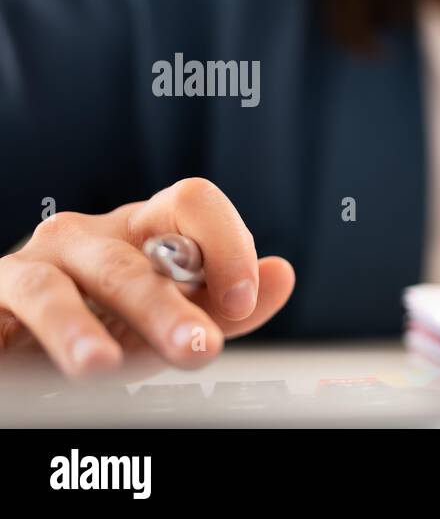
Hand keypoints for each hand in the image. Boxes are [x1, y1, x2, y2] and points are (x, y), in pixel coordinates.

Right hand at [0, 178, 294, 379]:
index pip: (191, 202)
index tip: (240, 301)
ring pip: (58, 286)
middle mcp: (89, 237)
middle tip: (197, 348)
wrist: (32, 342)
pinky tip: (44, 362)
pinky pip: (12, 309)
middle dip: (166, 308)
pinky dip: (27, 334)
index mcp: (146, 231)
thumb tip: (281, 275)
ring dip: (79, 328)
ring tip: (100, 367)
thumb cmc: (111, 322)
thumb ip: (228, 304)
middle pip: (130, 260)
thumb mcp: (175, 316)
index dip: (226, 244)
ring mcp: (35, 264)